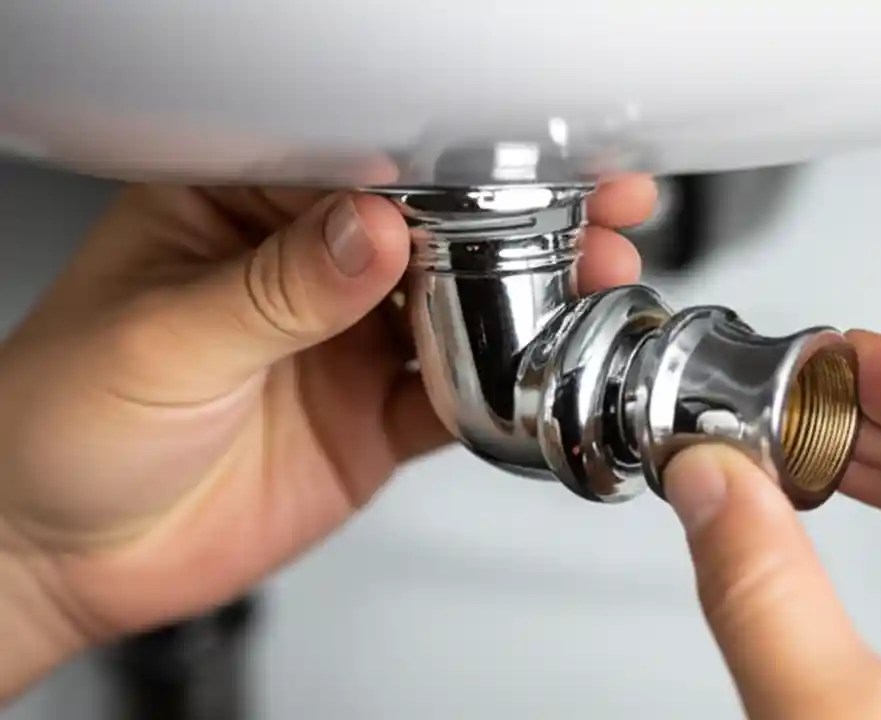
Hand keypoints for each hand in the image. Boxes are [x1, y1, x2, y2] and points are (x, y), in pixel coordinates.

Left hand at [0, 178, 654, 698]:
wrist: (58, 558)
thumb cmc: (55, 423)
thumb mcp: (161, 339)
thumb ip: (276, 288)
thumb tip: (372, 232)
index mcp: (239, 214)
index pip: (361, 167)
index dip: (448, 160)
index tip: (518, 160)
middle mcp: (306, 272)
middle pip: (434, 233)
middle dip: (521, 221)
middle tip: (595, 214)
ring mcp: (344, 347)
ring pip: (461, 309)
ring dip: (530, 298)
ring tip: (590, 287)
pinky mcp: (369, 418)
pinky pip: (455, 396)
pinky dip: (504, 389)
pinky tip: (538, 373)